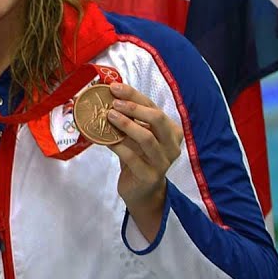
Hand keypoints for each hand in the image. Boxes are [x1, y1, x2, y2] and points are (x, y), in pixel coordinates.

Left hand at [104, 82, 183, 237]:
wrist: (142, 191)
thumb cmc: (138, 157)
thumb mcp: (136, 136)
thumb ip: (129, 119)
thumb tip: (106, 96)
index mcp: (171, 131)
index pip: (153, 107)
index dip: (134, 95)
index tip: (114, 87)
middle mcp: (172, 145)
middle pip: (157, 119)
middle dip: (134, 107)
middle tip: (113, 102)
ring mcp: (163, 161)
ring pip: (147, 138)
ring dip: (126, 125)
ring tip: (109, 116)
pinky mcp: (150, 176)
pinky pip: (133, 158)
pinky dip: (117, 146)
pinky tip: (104, 140)